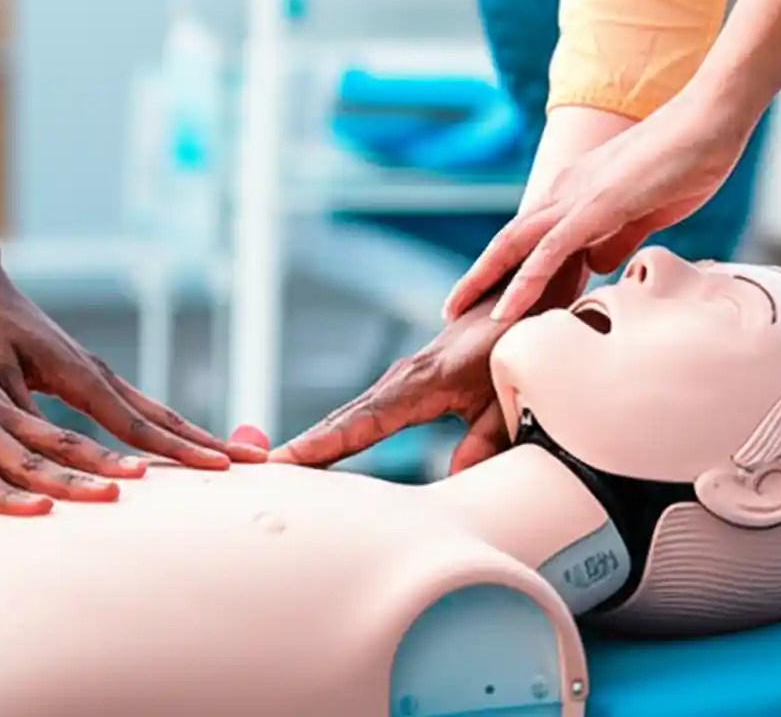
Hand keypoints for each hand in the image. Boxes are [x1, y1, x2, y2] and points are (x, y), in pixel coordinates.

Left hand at [0, 282, 265, 467]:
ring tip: (227, 457)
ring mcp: (99, 375)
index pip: (137, 425)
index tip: (218, 467)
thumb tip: (43, 445)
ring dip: (191, 437)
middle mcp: (100, 375)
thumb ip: (19, 408)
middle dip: (207, 442)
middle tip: (253, 461)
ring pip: (155, 412)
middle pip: (163, 418)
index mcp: (82, 377)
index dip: (177, 451)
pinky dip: (162, 429)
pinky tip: (173, 444)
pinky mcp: (90, 378)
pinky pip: (135, 410)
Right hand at [269, 302, 510, 472]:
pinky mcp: (404, 387)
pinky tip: (317, 459)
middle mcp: (402, 379)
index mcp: (422, 382)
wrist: (519, 299)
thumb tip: (458, 480)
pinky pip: (362, 416)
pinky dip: (336, 436)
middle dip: (303, 448)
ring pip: (348, 417)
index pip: (363, 420)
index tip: (288, 459)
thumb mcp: (509, 394)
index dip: (326, 444)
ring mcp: (399, 381)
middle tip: (261, 473)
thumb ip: (485, 439)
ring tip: (277, 473)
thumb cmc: (516, 345)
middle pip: (342, 420)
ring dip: (314, 445)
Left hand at [444, 93, 755, 323]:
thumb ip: (617, 236)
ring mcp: (578, 198)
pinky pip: (551, 249)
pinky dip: (525, 281)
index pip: (528, 239)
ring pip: (515, 246)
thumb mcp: (643, 212)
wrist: (714, 117)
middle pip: (506, 242)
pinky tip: (507, 310)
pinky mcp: (598, 205)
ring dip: (483, 281)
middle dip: (475, 278)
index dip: (503, 270)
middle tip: (450, 309)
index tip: (483, 301)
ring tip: (456, 312)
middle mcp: (565, 193)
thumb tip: (598, 263)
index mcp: (574, 194)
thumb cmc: (688, 160)